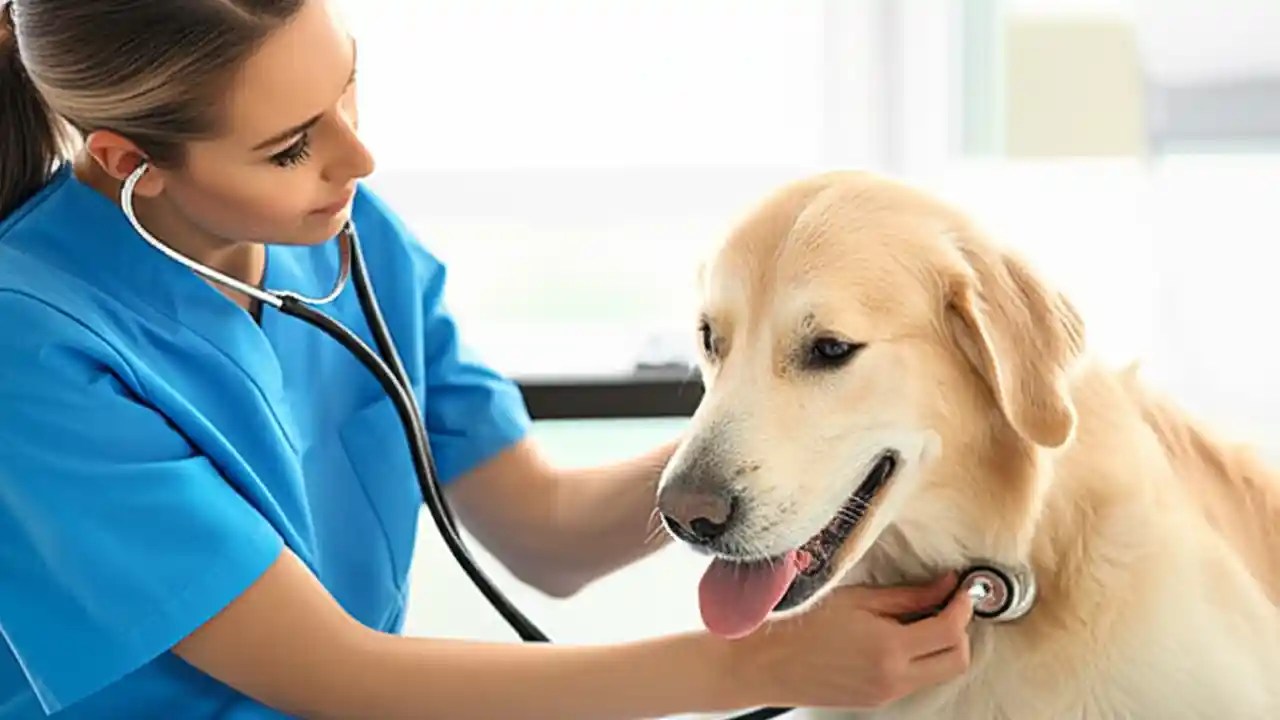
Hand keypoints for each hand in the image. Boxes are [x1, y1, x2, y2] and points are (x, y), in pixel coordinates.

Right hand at [743, 573, 973, 709]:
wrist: (769, 665)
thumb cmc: (805, 625)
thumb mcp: (858, 599)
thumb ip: (907, 595)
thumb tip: (946, 584)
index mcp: (889, 649)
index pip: (950, 630)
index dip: (963, 606)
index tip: (962, 588)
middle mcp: (894, 677)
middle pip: (957, 660)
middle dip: (962, 631)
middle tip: (949, 605)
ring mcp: (887, 694)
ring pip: (940, 673)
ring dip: (944, 646)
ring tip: (923, 618)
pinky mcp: (878, 701)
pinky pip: (917, 680)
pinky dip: (922, 658)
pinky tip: (901, 637)